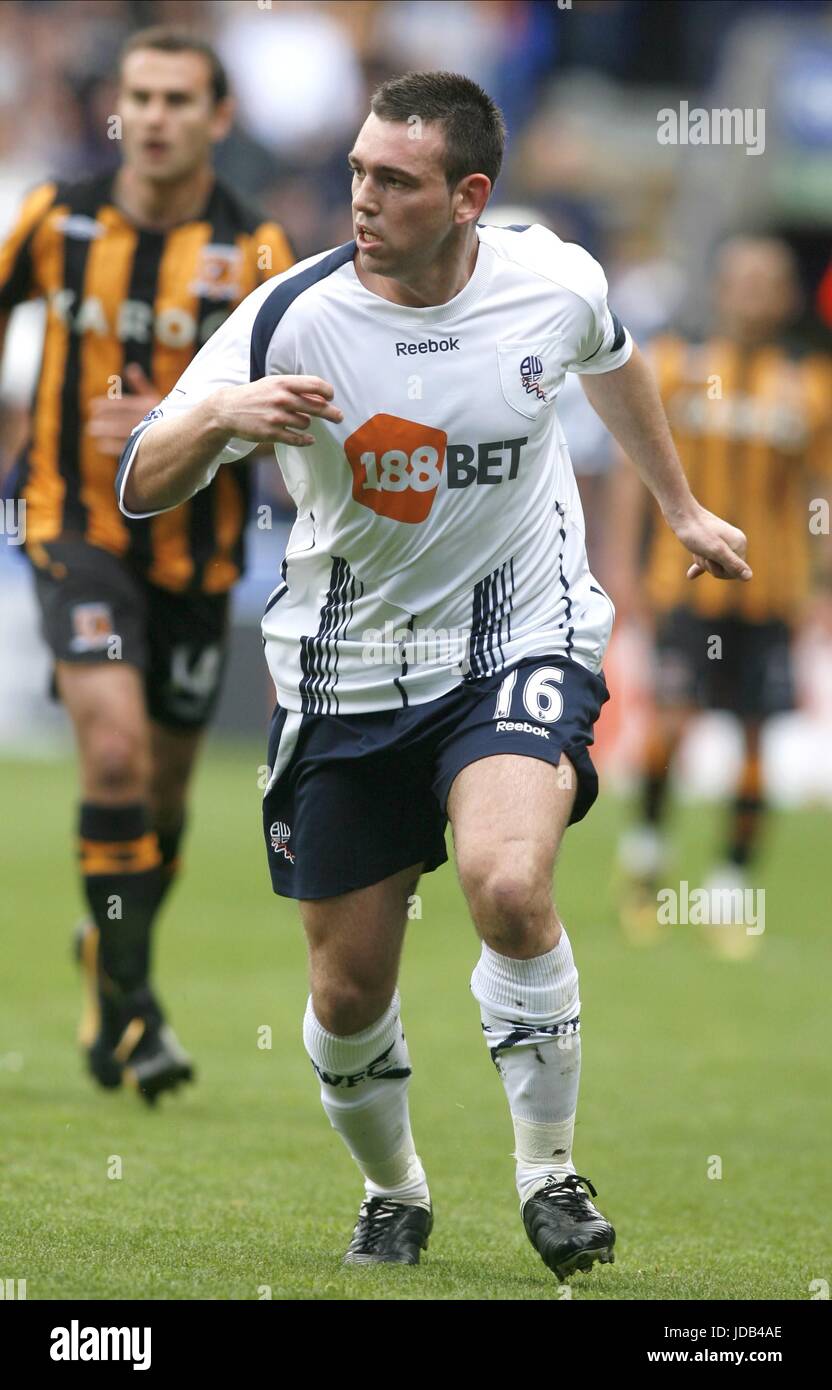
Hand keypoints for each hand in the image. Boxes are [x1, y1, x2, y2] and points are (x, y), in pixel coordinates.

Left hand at [87, 364, 159, 455]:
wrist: (183, 433)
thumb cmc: (166, 413)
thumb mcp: (154, 396)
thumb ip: (140, 383)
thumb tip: (131, 367)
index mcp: (145, 406)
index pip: (121, 403)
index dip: (105, 404)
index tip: (92, 406)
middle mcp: (144, 418)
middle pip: (118, 418)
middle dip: (102, 419)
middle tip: (90, 421)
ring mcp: (144, 432)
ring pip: (120, 431)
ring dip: (104, 431)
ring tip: (90, 430)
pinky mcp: (144, 446)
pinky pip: (126, 447)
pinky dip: (111, 446)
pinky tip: (100, 445)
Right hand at [212, 375, 342, 445]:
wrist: (228, 409)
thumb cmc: (256, 395)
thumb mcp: (273, 385)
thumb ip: (296, 389)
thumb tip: (322, 398)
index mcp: (283, 383)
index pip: (315, 384)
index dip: (327, 391)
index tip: (331, 397)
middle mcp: (281, 399)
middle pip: (317, 407)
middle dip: (331, 413)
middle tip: (339, 416)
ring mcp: (276, 417)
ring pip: (306, 423)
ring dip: (306, 423)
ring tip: (297, 421)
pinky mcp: (272, 433)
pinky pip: (297, 439)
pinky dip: (305, 441)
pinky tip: (309, 440)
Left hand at [667, 502, 751, 581]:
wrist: (680, 515)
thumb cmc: (697, 533)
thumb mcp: (716, 551)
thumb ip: (733, 564)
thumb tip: (749, 578)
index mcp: (740, 544)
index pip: (735, 572)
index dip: (720, 571)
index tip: (709, 559)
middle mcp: (734, 542)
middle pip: (725, 569)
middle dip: (710, 566)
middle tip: (702, 554)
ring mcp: (723, 542)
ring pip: (714, 564)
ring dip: (702, 562)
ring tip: (696, 550)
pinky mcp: (710, 542)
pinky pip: (708, 560)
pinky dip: (700, 565)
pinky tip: (691, 574)